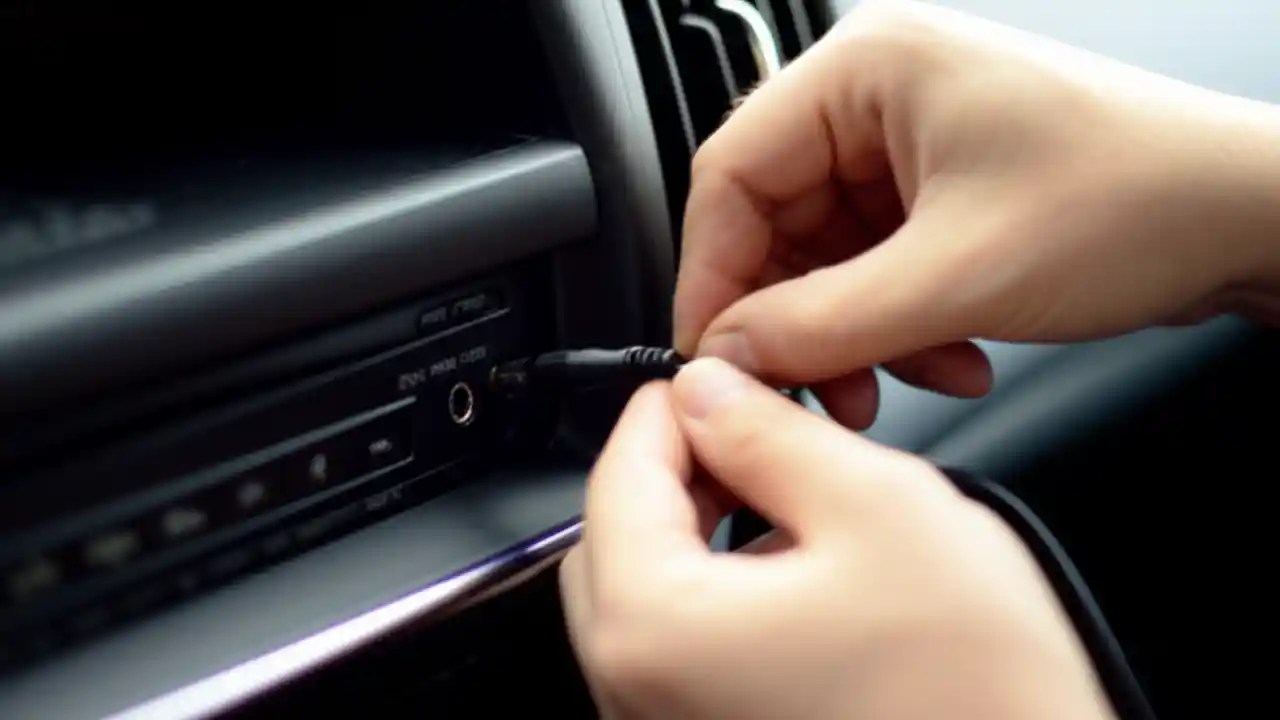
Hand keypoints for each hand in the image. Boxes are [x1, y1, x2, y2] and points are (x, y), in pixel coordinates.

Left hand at [560, 358, 1113, 719]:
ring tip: (782, 498)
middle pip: (613, 541)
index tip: (712, 381)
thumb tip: (709, 395)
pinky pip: (682, 651)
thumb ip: (770, 434)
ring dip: (695, 532)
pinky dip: (717, 594)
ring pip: (647, 596)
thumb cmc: (973, 688)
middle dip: (673, 470)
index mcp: (656, 630)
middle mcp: (640, 693)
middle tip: (746, 433)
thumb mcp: (878, 507)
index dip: (666, 408)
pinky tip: (791, 573)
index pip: (615, 479)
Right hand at [675, 0, 1279, 427]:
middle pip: (776, 220)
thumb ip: (819, 323)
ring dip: (852, 333)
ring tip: (897, 382)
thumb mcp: (955, 277)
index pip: (730, 172)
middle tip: (811, 386)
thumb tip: (726, 354)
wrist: (1253, 217)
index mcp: (865, 67)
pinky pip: (876, 266)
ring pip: (826, 255)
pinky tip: (946, 359)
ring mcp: (913, 140)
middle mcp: (880, 93)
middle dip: (795, 319)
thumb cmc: (1140, 197)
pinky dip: (895, 324)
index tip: (715, 354)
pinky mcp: (943, 187)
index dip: (712, 275)